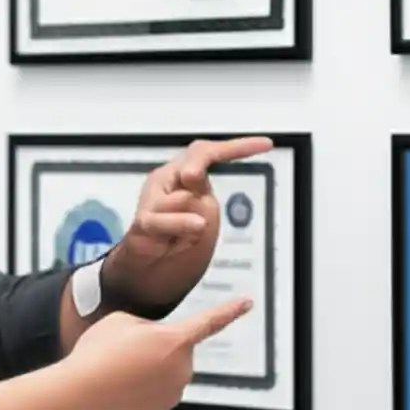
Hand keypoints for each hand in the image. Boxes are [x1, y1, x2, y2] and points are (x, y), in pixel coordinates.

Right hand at [64, 297, 252, 409]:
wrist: (79, 392)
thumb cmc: (97, 354)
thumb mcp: (121, 320)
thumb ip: (146, 325)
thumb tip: (151, 339)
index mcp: (175, 339)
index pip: (210, 321)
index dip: (230, 311)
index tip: (246, 303)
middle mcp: (181, 368)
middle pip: (176, 352)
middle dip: (157, 350)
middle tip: (127, 353)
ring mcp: (173, 393)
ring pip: (166, 375)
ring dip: (149, 371)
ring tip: (119, 371)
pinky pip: (157, 396)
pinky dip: (142, 393)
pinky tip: (122, 389)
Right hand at [102, 137, 273, 314]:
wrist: (147, 265)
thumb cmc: (176, 234)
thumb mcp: (200, 211)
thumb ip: (201, 192)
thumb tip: (192, 178)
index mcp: (181, 174)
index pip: (206, 152)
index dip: (236, 147)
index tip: (265, 145)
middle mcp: (165, 181)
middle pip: (191, 162)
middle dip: (197, 164)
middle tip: (195, 176)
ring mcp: (152, 201)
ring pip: (181, 198)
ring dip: (192, 218)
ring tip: (192, 234)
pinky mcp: (144, 223)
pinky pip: (164, 220)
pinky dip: (181, 224)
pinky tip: (195, 228)